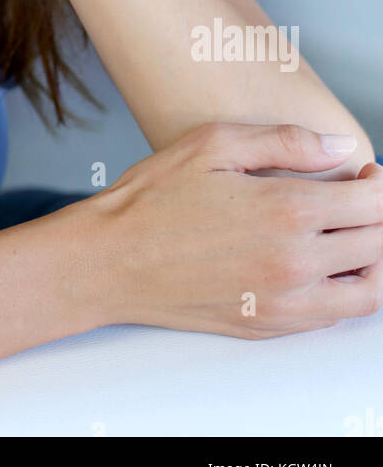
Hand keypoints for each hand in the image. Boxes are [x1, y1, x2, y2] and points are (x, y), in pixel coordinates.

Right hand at [61, 123, 382, 338]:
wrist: (110, 261)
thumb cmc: (152, 199)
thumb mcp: (214, 143)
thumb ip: (286, 141)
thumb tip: (338, 146)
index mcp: (287, 210)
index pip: (373, 202)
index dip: (380, 182)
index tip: (368, 170)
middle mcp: (295, 263)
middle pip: (378, 245)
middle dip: (379, 215)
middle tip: (362, 195)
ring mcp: (284, 302)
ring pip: (368, 291)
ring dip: (374, 260)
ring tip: (355, 235)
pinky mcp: (269, 326)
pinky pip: (333, 315)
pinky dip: (345, 289)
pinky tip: (324, 265)